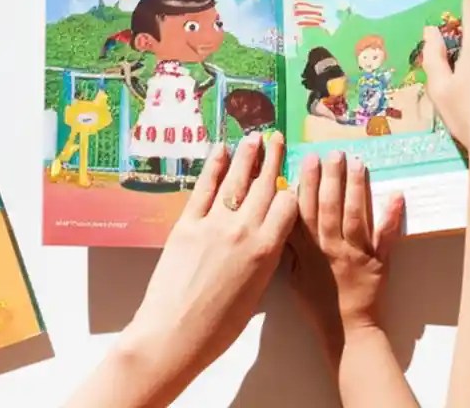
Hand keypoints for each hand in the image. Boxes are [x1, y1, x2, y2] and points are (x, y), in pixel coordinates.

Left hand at [117, 132, 297, 385]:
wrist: (174, 334)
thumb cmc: (219, 327)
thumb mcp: (256, 292)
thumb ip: (265, 259)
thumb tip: (267, 237)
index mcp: (266, 250)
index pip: (288, 205)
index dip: (292, 189)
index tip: (294, 176)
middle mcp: (243, 230)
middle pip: (264, 186)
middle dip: (273, 159)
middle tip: (277, 137)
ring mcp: (212, 224)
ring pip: (235, 181)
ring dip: (247, 156)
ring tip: (254, 136)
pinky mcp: (186, 225)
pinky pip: (203, 189)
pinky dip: (214, 167)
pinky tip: (221, 151)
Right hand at [289, 152, 404, 344]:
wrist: (346, 330)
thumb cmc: (318, 303)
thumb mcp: (294, 275)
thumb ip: (292, 246)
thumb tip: (286, 216)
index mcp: (310, 250)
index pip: (304, 210)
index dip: (307, 183)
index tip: (309, 159)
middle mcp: (331, 248)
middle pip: (329, 206)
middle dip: (331, 177)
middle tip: (333, 152)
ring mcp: (356, 254)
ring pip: (354, 215)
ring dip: (356, 187)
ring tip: (357, 162)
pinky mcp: (379, 262)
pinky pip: (386, 237)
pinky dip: (392, 216)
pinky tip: (395, 194)